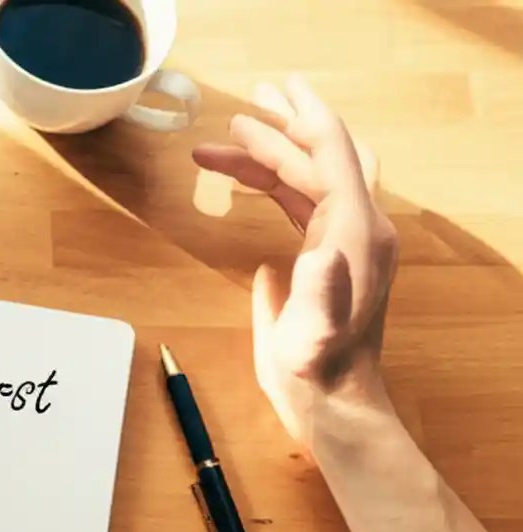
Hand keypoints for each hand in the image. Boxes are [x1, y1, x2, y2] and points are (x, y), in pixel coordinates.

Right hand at [193, 77, 398, 445]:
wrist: (332, 403)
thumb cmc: (317, 372)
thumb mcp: (313, 337)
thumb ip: (319, 292)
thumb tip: (319, 254)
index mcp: (354, 233)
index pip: (331, 155)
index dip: (301, 119)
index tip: (271, 91)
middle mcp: (355, 229)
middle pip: (315, 161)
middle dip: (277, 131)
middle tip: (237, 112)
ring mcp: (342, 243)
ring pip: (303, 182)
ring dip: (262, 162)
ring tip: (213, 150)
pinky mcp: (326, 260)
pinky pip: (298, 206)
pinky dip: (268, 188)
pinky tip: (239, 188)